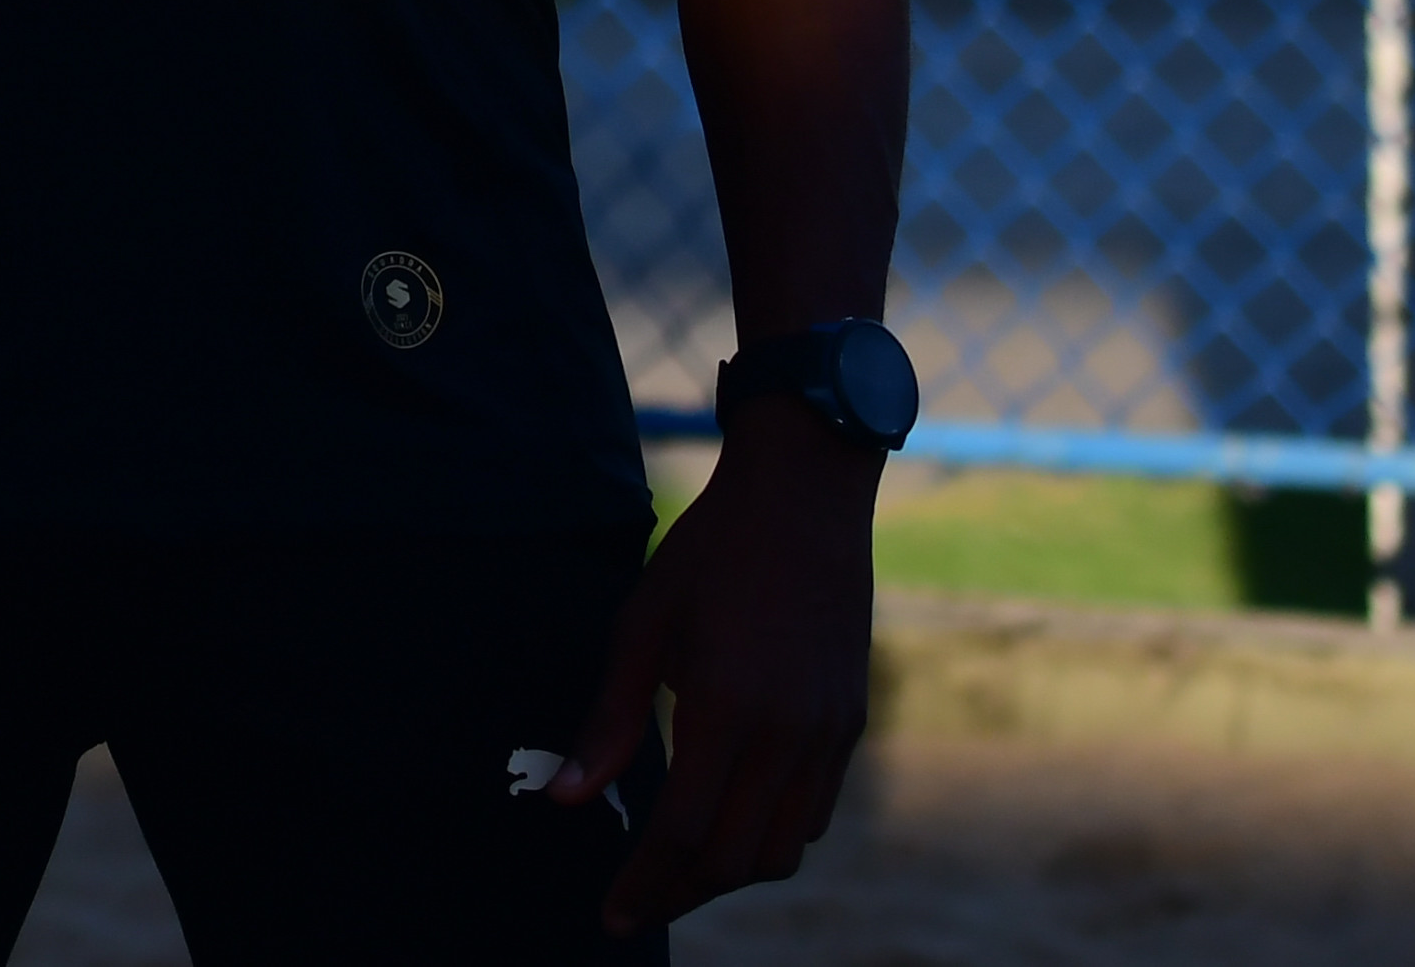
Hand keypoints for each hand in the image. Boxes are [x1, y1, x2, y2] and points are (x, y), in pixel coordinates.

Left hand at [558, 397, 880, 926]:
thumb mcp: (641, 625)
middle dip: (682, 891)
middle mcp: (787, 735)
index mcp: (726, 710)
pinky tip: (732, 821)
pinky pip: (814, 814)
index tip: (611, 914)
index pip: (683, 835)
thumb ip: (609, 720)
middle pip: (735, 859)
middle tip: (638, 897)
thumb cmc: (709, 554)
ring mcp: (828, 733)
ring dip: (730, 871)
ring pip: (783, 849)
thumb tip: (565, 797)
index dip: (644, 885)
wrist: (805, 499)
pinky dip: (771, 837)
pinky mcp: (849, 723)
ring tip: (681, 868)